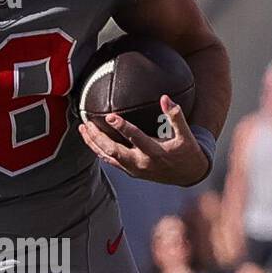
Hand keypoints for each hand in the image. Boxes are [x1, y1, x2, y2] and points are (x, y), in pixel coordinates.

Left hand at [78, 96, 209, 185]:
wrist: (189, 175)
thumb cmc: (187, 152)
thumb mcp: (186, 135)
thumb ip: (176, 116)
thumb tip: (165, 97)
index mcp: (155, 153)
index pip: (136, 139)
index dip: (123, 127)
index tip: (110, 116)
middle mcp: (141, 163)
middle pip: (113, 151)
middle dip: (98, 137)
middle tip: (86, 122)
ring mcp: (134, 170)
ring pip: (108, 158)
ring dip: (94, 144)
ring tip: (82, 129)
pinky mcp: (131, 172)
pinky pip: (111, 161)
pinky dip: (99, 151)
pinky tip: (91, 140)